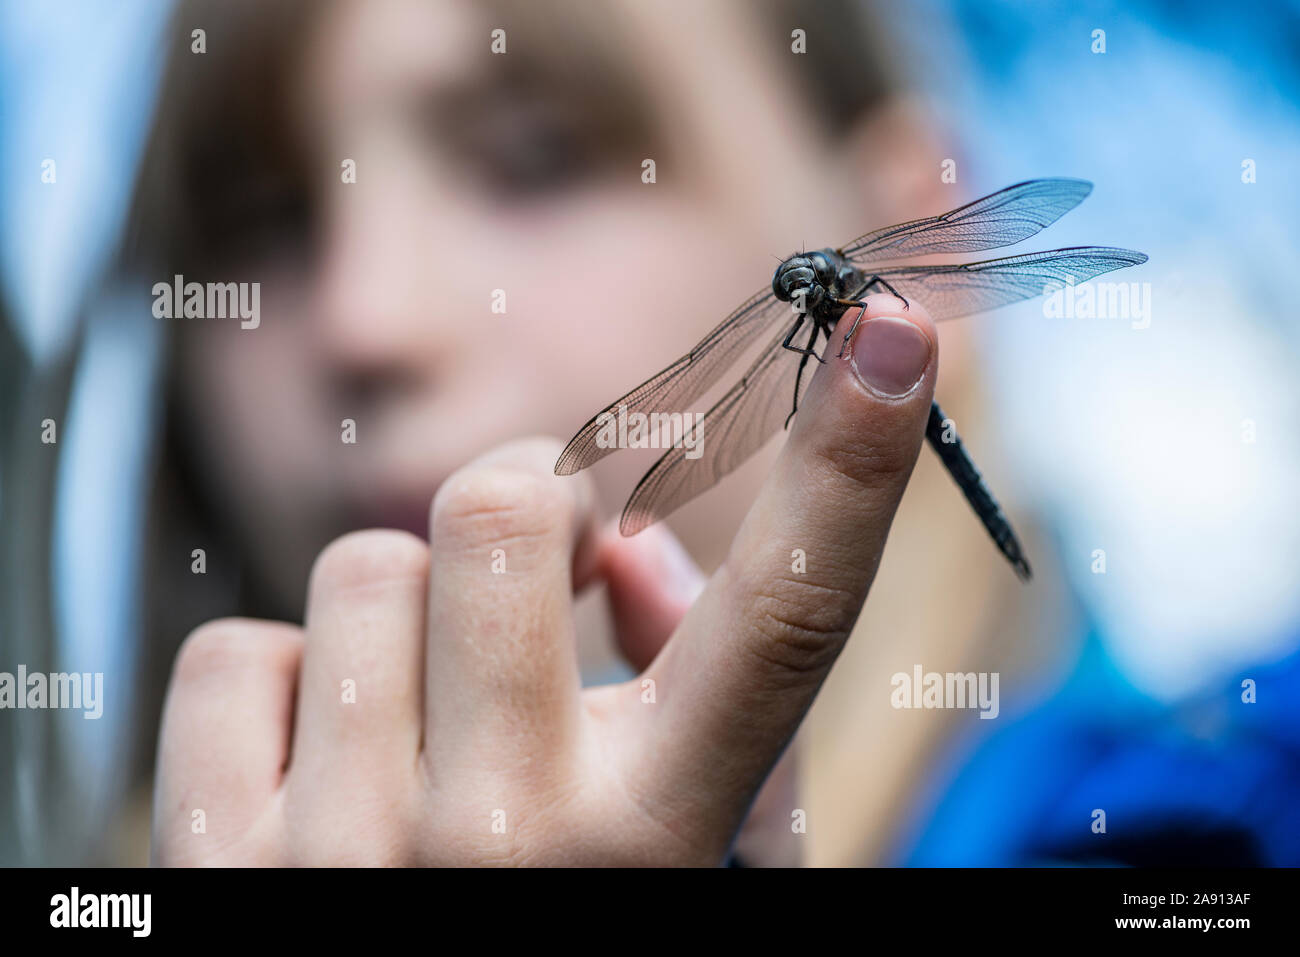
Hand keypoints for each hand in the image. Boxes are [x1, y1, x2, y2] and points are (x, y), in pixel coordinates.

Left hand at [152, 296, 936, 865]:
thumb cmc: (580, 910)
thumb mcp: (691, 842)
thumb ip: (695, 677)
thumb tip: (619, 540)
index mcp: (661, 837)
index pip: (781, 623)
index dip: (853, 466)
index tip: (897, 335)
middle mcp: (509, 846)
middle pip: (498, 509)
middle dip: (522, 500)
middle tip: (537, 561)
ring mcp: (348, 858)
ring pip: (362, 568)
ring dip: (409, 614)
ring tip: (431, 713)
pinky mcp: (214, 864)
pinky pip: (234, 652)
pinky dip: (285, 685)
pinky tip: (326, 765)